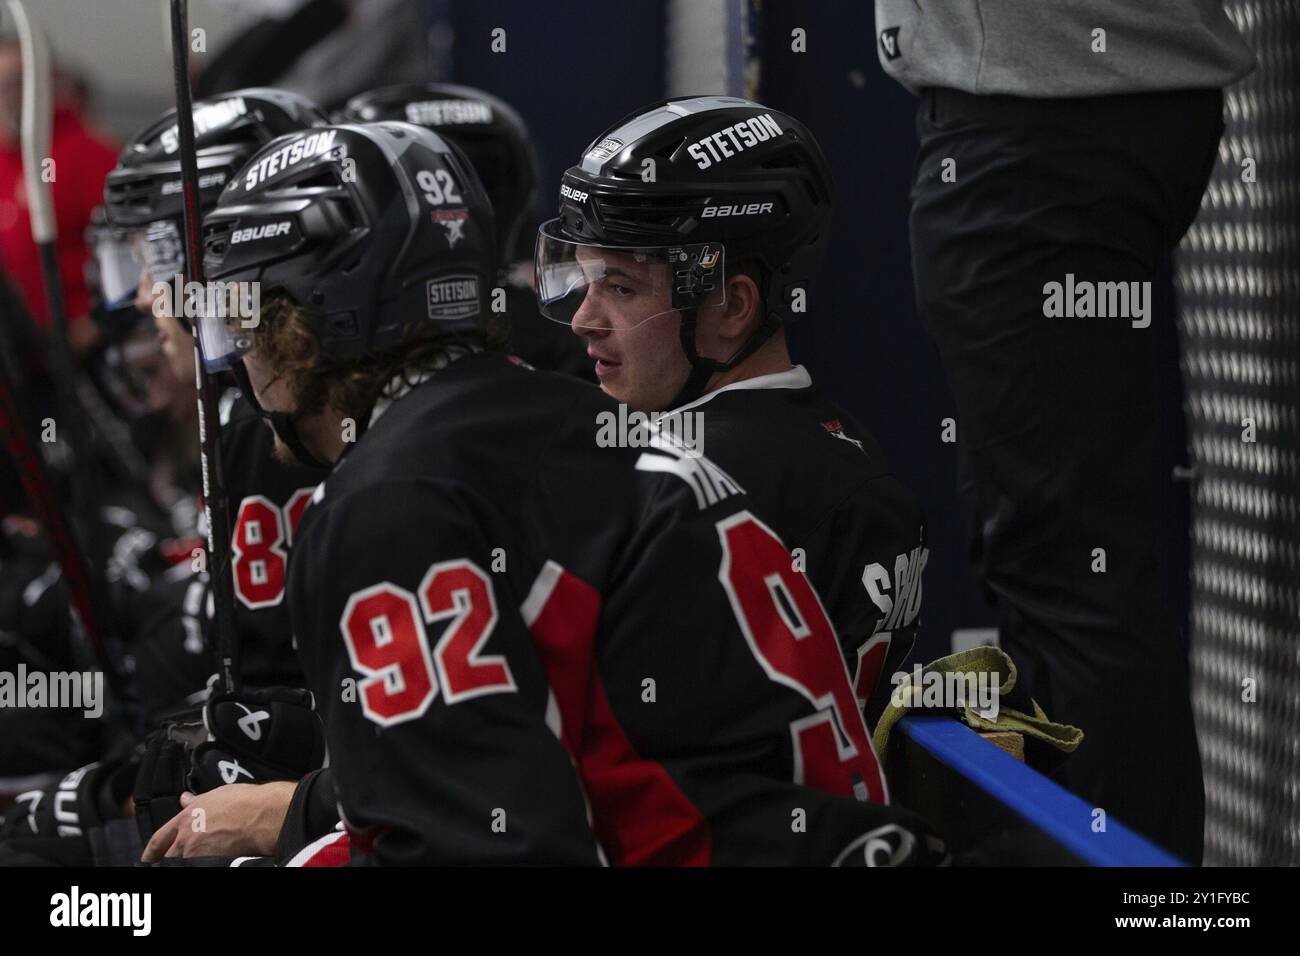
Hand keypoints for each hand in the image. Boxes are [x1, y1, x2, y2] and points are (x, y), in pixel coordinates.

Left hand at [141, 780, 296, 861]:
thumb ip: (196, 801)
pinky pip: (200, 866)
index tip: (147, 858)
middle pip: (168, 857)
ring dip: (186, 862)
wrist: (261, 815)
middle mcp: (186, 838)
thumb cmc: (244, 801)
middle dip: (167, 859)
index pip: (159, 839)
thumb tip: (184, 799)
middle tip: (169, 861)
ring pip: (182, 864)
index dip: (151, 851)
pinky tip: (209, 862)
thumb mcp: (216, 794)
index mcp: (185, 819)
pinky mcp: (210, 863)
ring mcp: (197, 853)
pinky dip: (202, 864)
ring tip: (195, 860)